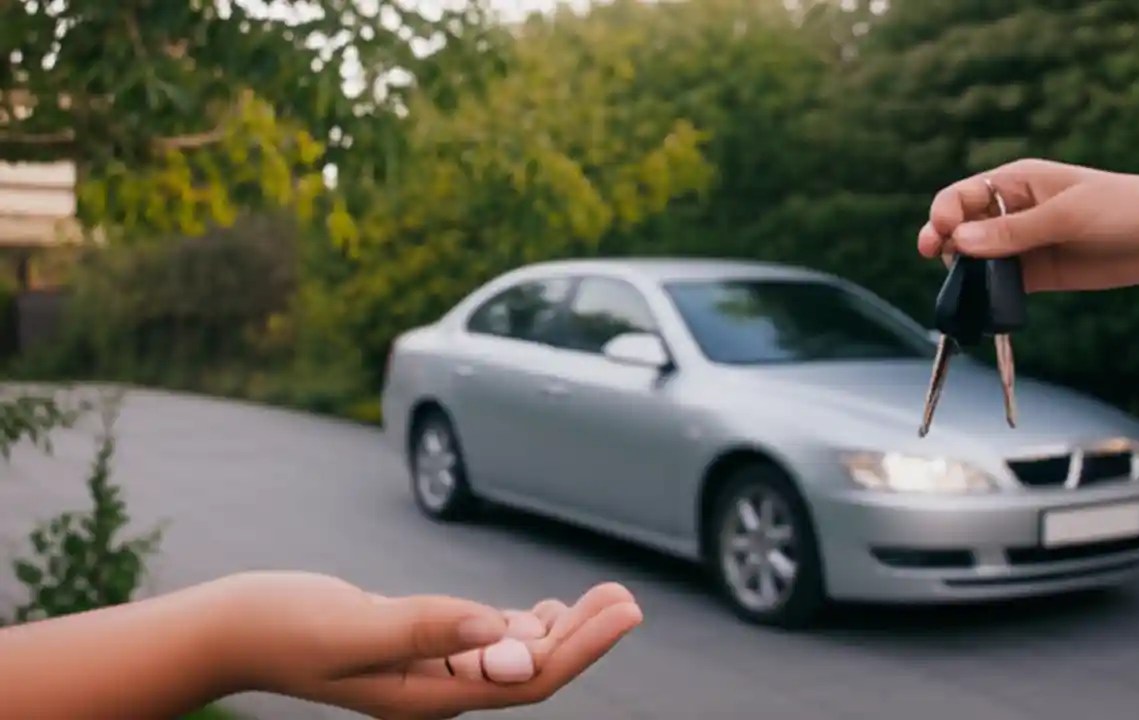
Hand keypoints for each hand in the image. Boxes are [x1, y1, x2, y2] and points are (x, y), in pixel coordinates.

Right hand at [212, 571, 641, 718]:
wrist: (238, 628)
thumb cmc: (283, 628)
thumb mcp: (352, 629)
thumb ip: (421, 627)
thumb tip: (495, 627)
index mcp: (429, 695)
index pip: (527, 681)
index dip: (582, 649)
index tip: (623, 612)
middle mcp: (437, 689)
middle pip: (531, 671)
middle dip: (585, 636)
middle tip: (630, 598)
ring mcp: (428, 668)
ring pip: (513, 655)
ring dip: (562, 628)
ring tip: (608, 597)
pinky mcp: (418, 644)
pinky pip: (485, 642)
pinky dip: (521, 625)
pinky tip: (544, 610)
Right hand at [917, 158, 1138, 291]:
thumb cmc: (1125, 208)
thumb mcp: (1067, 214)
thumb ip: (1014, 231)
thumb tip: (960, 240)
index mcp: (1017, 183)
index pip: (963, 195)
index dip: (945, 212)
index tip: (943, 235)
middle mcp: (1013, 212)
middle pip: (962, 227)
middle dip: (944, 240)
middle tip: (935, 256)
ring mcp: (1023, 245)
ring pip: (977, 258)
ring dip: (964, 271)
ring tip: (962, 284)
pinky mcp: (1037, 274)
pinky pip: (1001, 284)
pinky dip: (987, 294)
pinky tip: (982, 303)